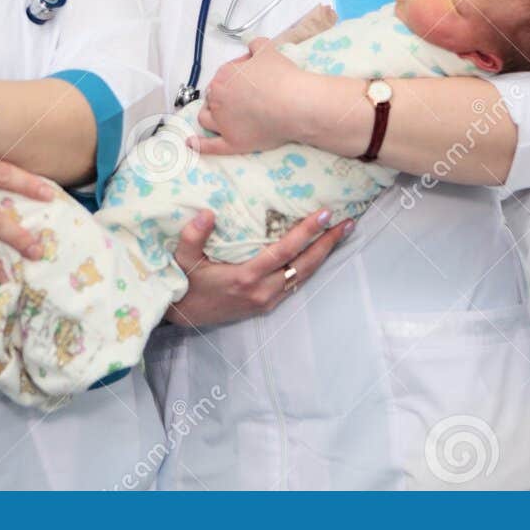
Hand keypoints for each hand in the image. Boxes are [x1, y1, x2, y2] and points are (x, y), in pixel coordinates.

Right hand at [164, 208, 351, 326]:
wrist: (182, 317)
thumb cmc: (184, 283)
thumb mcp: (183, 258)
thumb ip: (192, 236)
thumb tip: (207, 213)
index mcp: (245, 277)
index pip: (284, 251)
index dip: (307, 232)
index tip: (325, 214)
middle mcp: (262, 290)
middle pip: (304, 265)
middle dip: (328, 243)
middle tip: (348, 223)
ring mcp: (266, 300)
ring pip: (303, 276)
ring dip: (324, 255)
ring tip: (341, 235)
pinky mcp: (266, 306)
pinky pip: (295, 284)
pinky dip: (310, 267)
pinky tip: (319, 254)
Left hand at [192, 39, 318, 156]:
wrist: (296, 105)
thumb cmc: (282, 78)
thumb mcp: (269, 51)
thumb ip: (256, 46)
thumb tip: (251, 47)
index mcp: (224, 75)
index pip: (223, 75)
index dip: (237, 77)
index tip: (250, 81)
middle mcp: (218, 99)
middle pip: (213, 96)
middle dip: (223, 96)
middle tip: (243, 98)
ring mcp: (222, 123)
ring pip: (206, 118)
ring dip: (210, 116)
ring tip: (220, 116)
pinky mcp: (232, 142)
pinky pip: (209, 146)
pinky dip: (199, 145)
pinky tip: (191, 143)